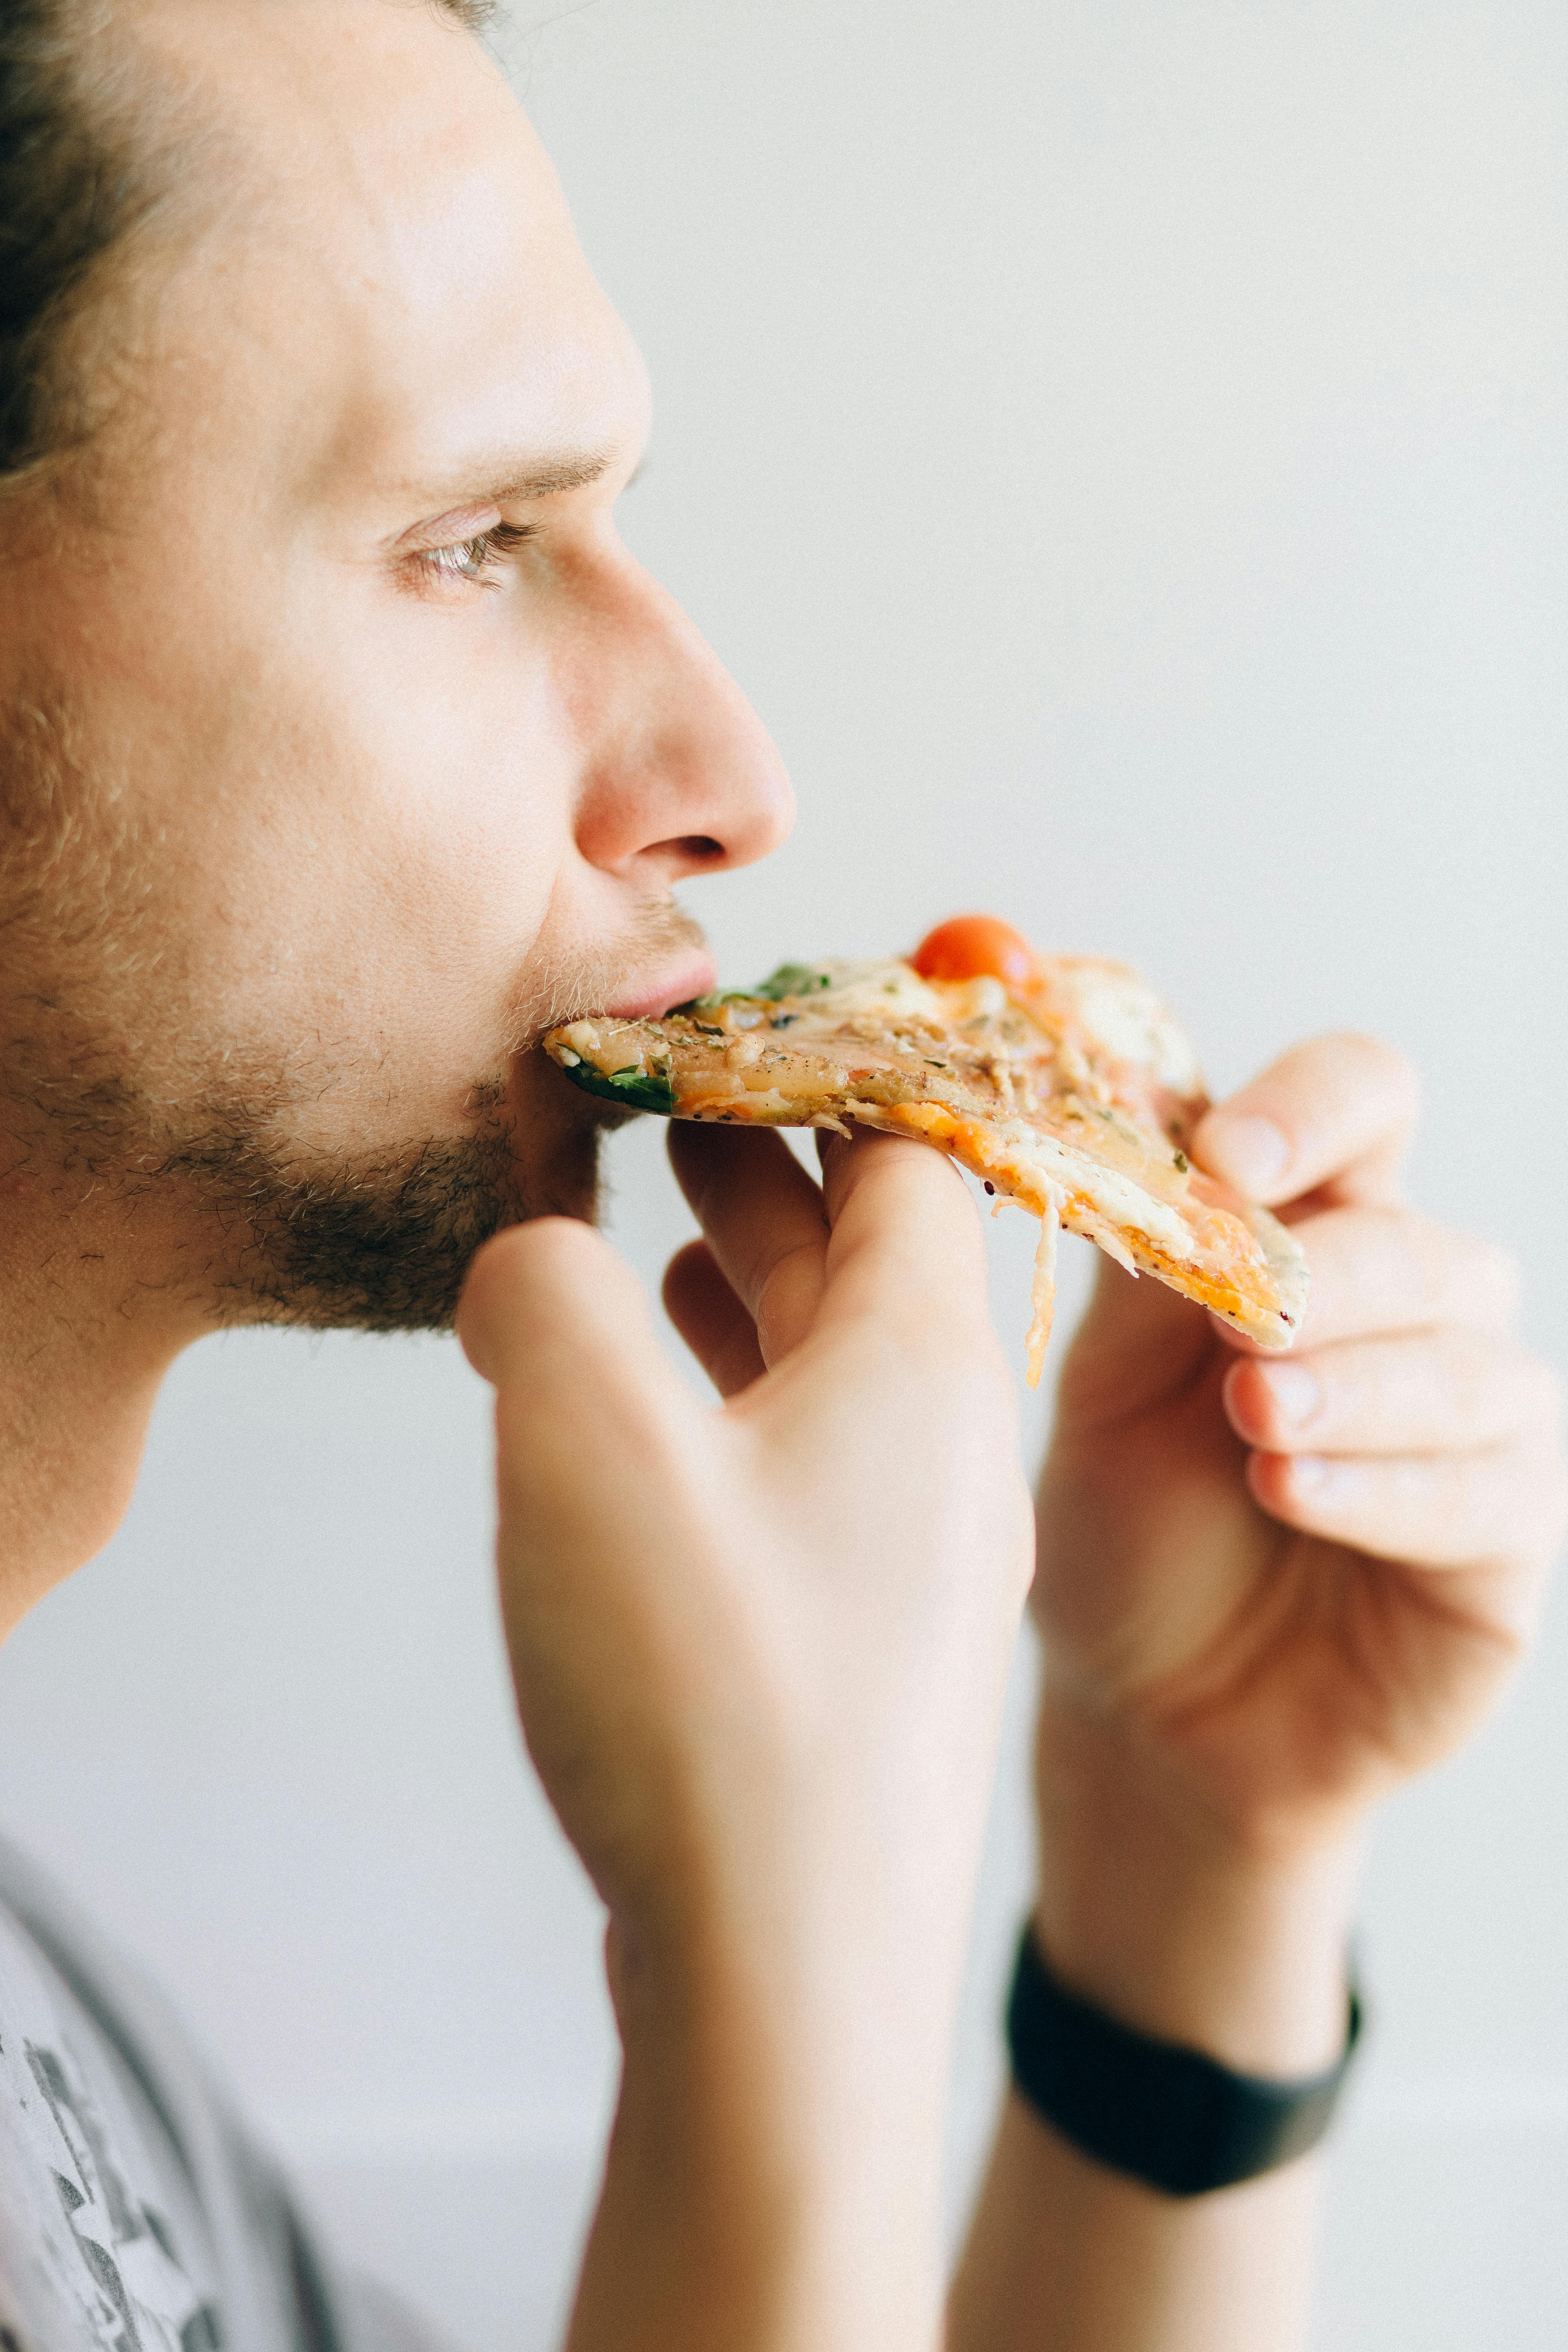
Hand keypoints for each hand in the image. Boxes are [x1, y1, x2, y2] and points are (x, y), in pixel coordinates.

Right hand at [457, 1126, 1031, 2349]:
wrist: (787, 1987)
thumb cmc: (713, 1705)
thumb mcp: (586, 1438)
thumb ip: (546, 1292)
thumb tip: (536, 1258)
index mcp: (922, 1366)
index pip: (909, 1150)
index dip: (825, 1069)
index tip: (731, 1029)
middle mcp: (941, 1449)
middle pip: (870, 1253)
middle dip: (771, 1168)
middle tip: (682, 1100)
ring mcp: (909, 1553)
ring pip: (831, 1364)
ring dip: (747, 1284)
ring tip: (657, 1228)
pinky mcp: (855, 1642)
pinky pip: (806, 1466)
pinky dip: (737, 1401)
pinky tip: (663, 1403)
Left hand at [1030, 1035, 1567, 2067]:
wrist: (1148, 1708)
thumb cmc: (1128, 1526)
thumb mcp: (1107, 1385)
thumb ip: (1142, 1265)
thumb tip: (1136, 1110)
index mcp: (1316, 1231)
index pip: (1363, 1102)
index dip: (1313, 1106)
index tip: (1226, 1156)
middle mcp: (1415, 1308)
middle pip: (1422, 1241)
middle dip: (1331, 1273)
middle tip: (1236, 1316)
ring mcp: (1477, 1423)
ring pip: (1463, 1364)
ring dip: (1352, 1385)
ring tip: (1253, 1417)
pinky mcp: (1506, 1541)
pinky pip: (1483, 1492)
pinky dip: (1383, 1489)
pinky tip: (1294, 1495)